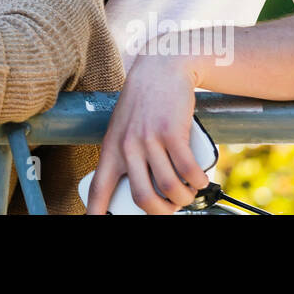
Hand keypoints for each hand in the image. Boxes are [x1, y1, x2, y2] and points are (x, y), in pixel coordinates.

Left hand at [85, 52, 209, 213]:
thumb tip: (143, 190)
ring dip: (184, 199)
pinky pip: (188, 171)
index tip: (94, 224)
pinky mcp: (172, 132)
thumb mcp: (124, 128)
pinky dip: (197, 182)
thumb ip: (127, 156)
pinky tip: (199, 180)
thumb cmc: (143, 103)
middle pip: (142, 198)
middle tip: (170, 208)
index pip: (99, 188)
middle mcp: (127, 146)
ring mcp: (149, 139)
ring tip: (188, 193)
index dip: (96, 212)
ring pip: (169, 189)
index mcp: (111, 148)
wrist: (161, 69)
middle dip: (160, 212)